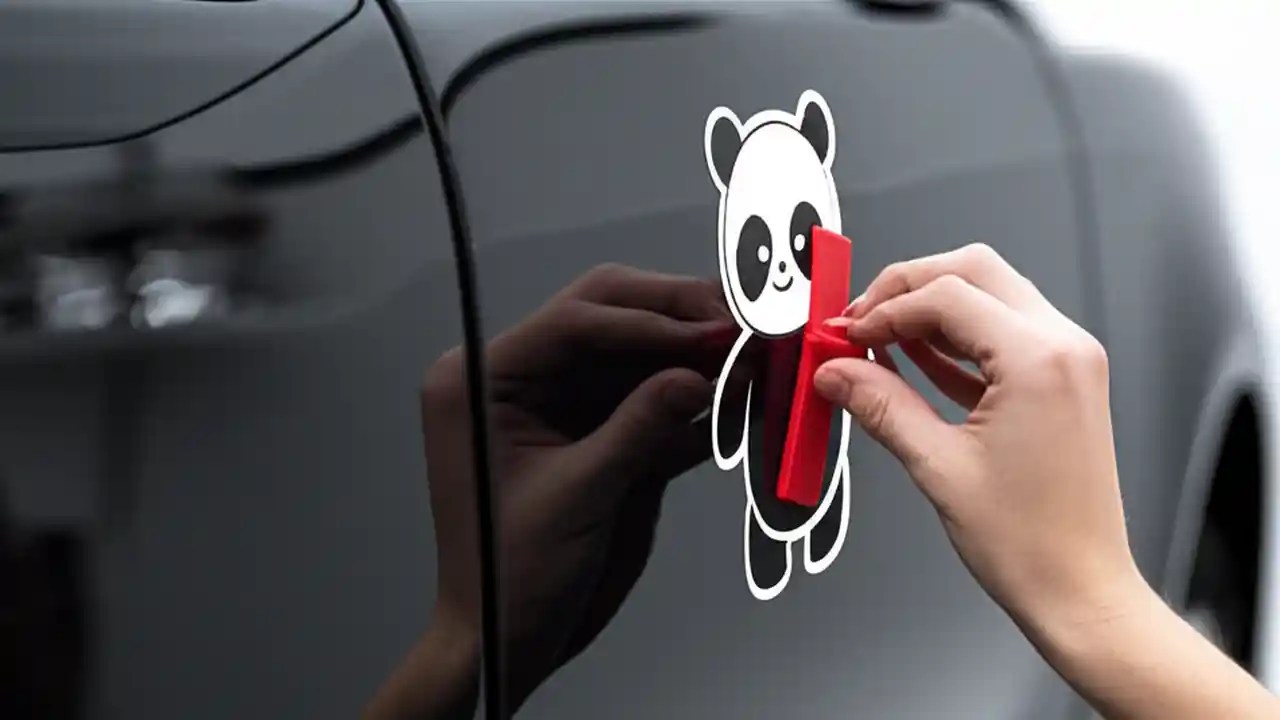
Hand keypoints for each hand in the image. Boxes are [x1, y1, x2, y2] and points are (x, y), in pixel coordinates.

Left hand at [368, 264, 735, 717]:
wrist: (507, 641)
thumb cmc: (512, 574)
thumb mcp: (579, 496)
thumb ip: (642, 427)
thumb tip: (707, 372)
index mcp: (486, 377)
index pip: (576, 322)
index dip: (653, 321)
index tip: (719, 332)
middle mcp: (523, 375)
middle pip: (611, 316)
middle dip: (679, 320)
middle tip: (745, 330)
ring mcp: (564, 402)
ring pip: (641, 353)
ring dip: (698, 356)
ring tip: (758, 358)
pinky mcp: (601, 434)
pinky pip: (654, 401)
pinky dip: (698, 402)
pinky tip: (744, 399)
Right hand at [813, 243, 1140, 635]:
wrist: (1080, 590)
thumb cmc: (1032, 543)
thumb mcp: (937, 466)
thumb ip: (881, 405)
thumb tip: (837, 372)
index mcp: (1041, 360)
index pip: (947, 296)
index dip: (884, 310)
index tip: (845, 335)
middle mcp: (1064, 348)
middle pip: (973, 272)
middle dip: (907, 289)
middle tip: (859, 321)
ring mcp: (1068, 362)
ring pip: (988, 295)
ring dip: (929, 310)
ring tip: (877, 342)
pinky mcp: (1061, 381)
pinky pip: (1001, 334)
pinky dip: (954, 338)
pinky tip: (912, 359)